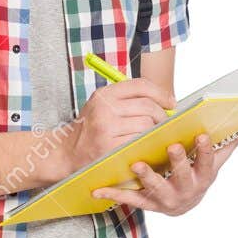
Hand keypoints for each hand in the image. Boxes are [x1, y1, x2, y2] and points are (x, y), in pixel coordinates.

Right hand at [53, 78, 175, 178]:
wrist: (67, 152)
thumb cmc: (90, 129)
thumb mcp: (102, 106)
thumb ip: (127, 99)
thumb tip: (163, 99)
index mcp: (104, 94)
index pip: (141, 85)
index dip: (161, 93)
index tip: (170, 102)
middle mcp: (104, 108)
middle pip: (148, 105)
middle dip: (161, 114)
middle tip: (163, 122)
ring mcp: (106, 128)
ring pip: (146, 124)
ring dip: (154, 130)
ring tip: (152, 134)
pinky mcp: (110, 146)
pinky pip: (139, 140)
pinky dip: (146, 142)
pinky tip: (144, 144)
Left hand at [91, 132, 237, 216]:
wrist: (182, 205)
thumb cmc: (197, 175)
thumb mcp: (214, 163)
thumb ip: (228, 143)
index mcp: (203, 177)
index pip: (207, 162)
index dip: (205, 150)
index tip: (201, 134)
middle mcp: (187, 191)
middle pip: (182, 176)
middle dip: (178, 162)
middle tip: (171, 146)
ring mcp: (166, 199)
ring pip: (157, 188)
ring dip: (147, 177)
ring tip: (137, 164)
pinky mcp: (147, 205)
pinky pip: (130, 200)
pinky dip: (114, 194)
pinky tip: (99, 189)